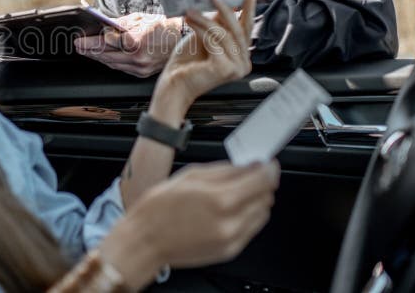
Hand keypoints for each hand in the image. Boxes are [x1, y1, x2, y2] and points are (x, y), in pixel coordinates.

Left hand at [73, 13, 182, 77]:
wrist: (183, 39)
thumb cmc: (164, 27)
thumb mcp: (140, 19)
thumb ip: (120, 25)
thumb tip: (105, 28)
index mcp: (136, 41)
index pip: (107, 43)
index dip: (91, 42)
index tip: (80, 40)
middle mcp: (138, 57)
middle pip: (106, 55)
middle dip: (90, 51)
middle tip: (78, 46)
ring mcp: (140, 67)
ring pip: (112, 64)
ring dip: (98, 58)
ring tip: (88, 51)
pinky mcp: (143, 73)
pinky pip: (121, 68)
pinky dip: (111, 62)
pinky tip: (104, 57)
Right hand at [100, 161, 279, 287]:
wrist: (145, 241)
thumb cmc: (159, 208)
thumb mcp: (191, 175)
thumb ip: (225, 170)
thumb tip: (249, 165)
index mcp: (221, 199)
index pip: (263, 180)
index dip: (269, 168)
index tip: (267, 163)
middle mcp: (230, 222)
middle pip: (266, 196)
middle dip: (261, 183)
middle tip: (249, 175)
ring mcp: (231, 239)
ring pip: (262, 213)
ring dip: (255, 200)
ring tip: (235, 193)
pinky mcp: (229, 250)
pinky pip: (252, 229)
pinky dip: (247, 216)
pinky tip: (229, 210)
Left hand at [154, 0, 256, 105]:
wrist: (174, 84)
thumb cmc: (188, 63)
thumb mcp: (205, 38)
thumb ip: (217, 25)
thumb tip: (224, 4)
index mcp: (241, 58)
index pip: (246, 31)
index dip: (248, 11)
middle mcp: (243, 65)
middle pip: (238, 30)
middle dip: (226, 10)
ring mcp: (236, 68)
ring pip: (223, 34)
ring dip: (205, 19)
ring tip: (191, 10)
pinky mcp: (224, 68)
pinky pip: (213, 40)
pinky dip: (200, 28)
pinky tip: (189, 21)